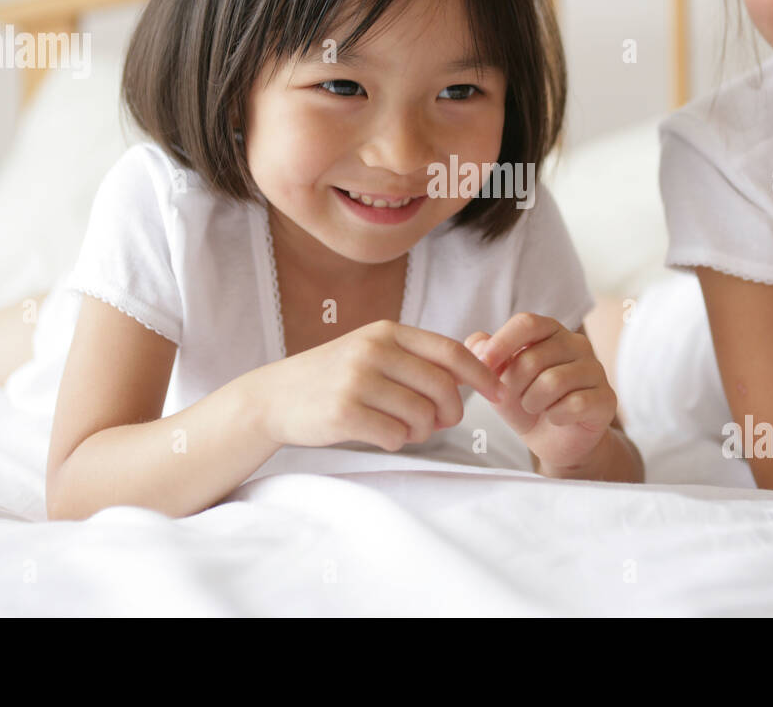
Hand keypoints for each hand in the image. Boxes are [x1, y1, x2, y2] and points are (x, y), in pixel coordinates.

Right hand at [255, 319, 503, 451]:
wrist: (274, 396)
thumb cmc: (333, 376)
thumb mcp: (372, 351)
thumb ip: (415, 358)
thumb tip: (472, 378)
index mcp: (387, 331)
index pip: (451, 352)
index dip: (482, 375)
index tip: (499, 394)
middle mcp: (374, 350)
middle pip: (443, 388)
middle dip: (450, 413)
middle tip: (438, 422)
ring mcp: (357, 380)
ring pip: (421, 417)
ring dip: (419, 431)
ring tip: (398, 426)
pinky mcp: (343, 412)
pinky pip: (395, 436)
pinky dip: (394, 441)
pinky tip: (377, 433)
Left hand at [464, 313, 616, 471]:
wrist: (555, 441)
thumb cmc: (527, 403)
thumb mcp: (498, 380)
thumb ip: (485, 356)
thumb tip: (477, 344)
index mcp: (550, 332)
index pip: (527, 323)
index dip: (502, 343)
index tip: (483, 364)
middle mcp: (576, 344)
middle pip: (533, 358)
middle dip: (513, 386)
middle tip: (517, 399)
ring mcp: (595, 370)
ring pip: (552, 382)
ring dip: (532, 402)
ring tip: (534, 408)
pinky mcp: (605, 398)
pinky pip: (574, 404)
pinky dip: (555, 416)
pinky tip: (556, 418)